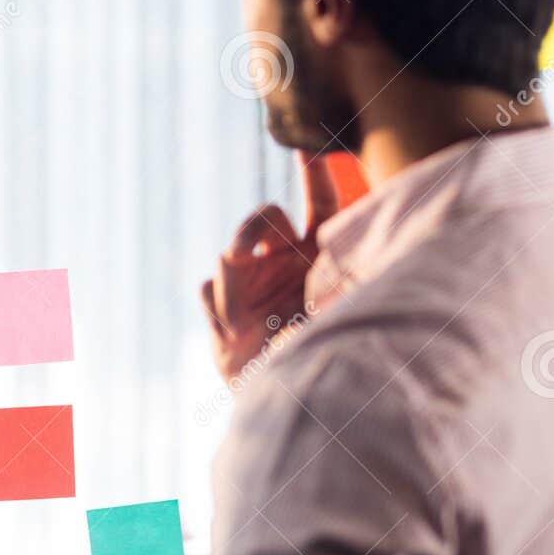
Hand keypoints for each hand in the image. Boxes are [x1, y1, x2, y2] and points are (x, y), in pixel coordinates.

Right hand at [201, 153, 340, 380]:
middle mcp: (284, 268)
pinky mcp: (224, 315)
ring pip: (231, 254)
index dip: (314, 176)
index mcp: (318, 259)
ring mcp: (251, 289)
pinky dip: (218, 300)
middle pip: (266, 222)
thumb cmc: (328, 351)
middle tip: (264, 241)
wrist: (296, 405)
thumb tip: (339, 253)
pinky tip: (234, 323)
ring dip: (238, 260)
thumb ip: (343, 278)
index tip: (307, 149)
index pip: (319, 206)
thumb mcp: (345, 309)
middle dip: (261, 224)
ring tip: (245, 278)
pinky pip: (208, 290)